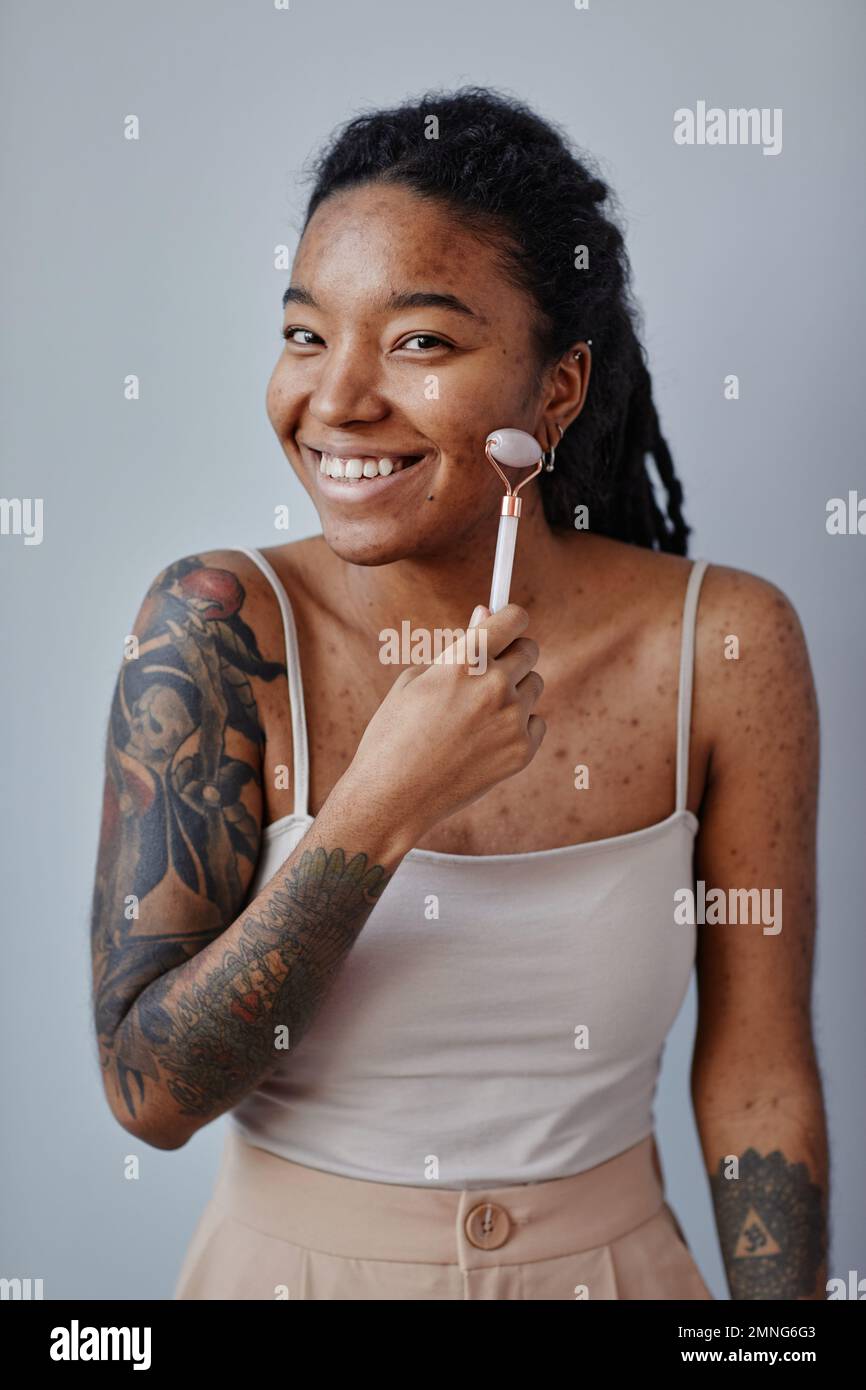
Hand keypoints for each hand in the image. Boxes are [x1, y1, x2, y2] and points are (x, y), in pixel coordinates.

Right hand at [346, 603, 544, 842]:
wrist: (392, 797)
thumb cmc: (393, 736)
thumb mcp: (414, 681)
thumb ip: (458, 647)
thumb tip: (484, 615)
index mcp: (464, 660)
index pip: (514, 618)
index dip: (510, 618)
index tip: (507, 624)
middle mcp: (494, 685)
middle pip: (529, 650)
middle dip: (511, 655)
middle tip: (488, 672)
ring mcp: (511, 720)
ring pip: (533, 687)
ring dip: (514, 691)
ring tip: (477, 715)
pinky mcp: (522, 751)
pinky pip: (535, 723)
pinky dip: (518, 727)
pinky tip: (485, 740)